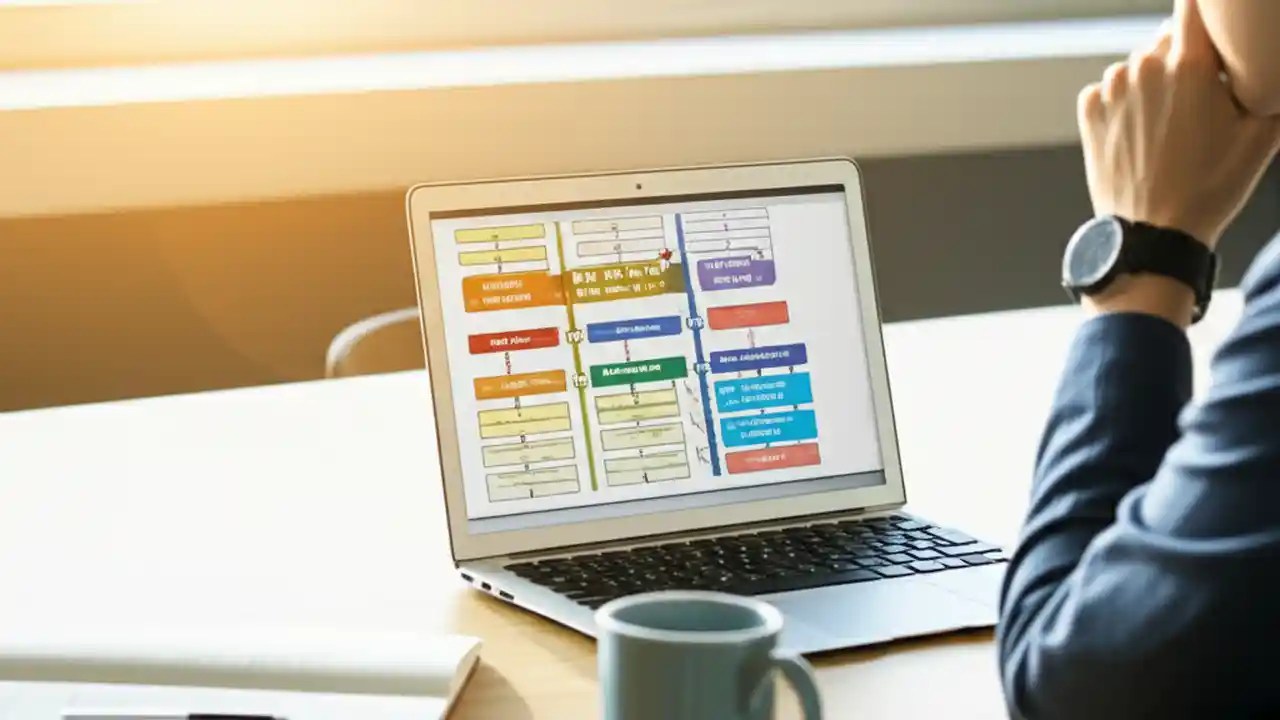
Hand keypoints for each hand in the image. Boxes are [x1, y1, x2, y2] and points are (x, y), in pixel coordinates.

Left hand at [1078, 0, 1279, 249]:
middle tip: (1200, 101)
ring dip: (1152, 82)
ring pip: (1137, 65)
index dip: (1207, 13)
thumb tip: (1274, 65)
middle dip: (1185, 59)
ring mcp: (1112, 89)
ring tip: (1170, 124)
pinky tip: (1141, 133)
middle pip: (1167, 39)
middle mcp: (1145, 67)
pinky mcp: (1090, 111)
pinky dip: (1124, 102)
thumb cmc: (1211, 187)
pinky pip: (1110, 89)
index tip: (1214, 28)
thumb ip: (1270, 85)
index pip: (1195, 5)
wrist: (1153, 234)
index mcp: (1190, 64)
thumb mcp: (1262, 134)